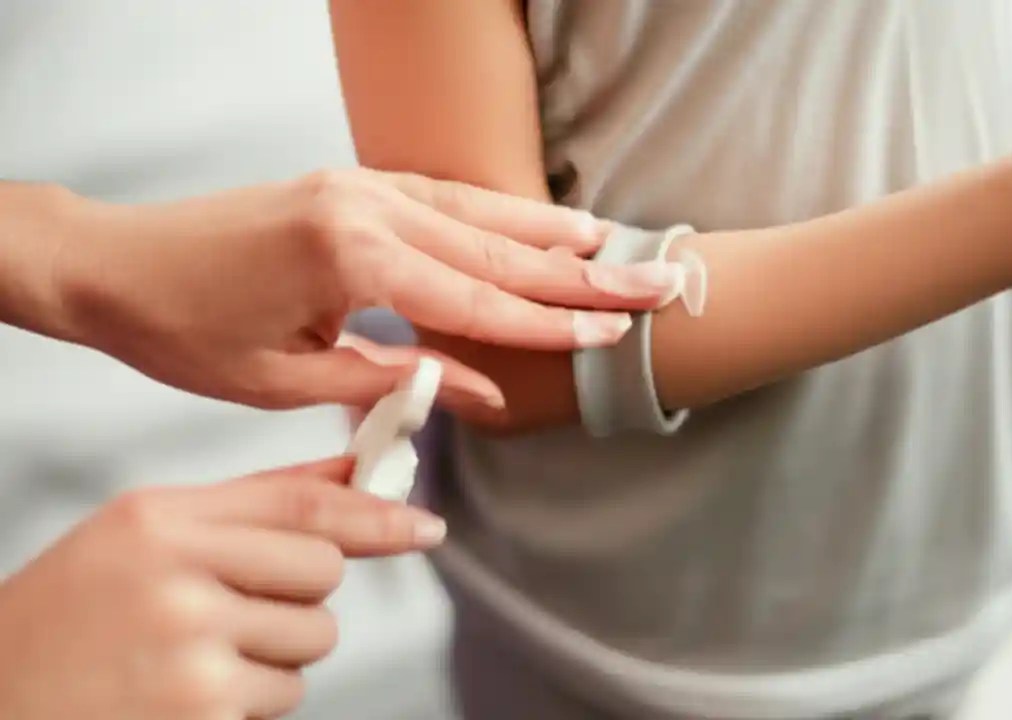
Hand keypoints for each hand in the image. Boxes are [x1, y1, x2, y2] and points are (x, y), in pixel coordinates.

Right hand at [0, 456, 442, 719]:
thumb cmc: (65, 621)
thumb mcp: (140, 537)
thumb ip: (249, 506)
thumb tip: (351, 477)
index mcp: (158, 522)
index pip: (303, 507)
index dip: (376, 515)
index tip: (423, 526)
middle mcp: (177, 580)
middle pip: (322, 576)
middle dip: (298, 597)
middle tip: (229, 611)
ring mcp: (192, 654)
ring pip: (311, 643)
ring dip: (272, 655)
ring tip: (191, 657)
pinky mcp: (204, 717)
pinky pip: (281, 698)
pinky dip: (247, 702)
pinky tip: (181, 695)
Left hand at [52, 169, 682, 409]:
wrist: (117, 263)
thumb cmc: (187, 331)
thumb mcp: (288, 379)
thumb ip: (393, 380)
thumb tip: (483, 392)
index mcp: (349, 262)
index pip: (476, 302)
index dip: (550, 326)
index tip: (612, 334)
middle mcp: (364, 210)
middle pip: (497, 251)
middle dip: (581, 276)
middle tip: (654, 287)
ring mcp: (358, 186)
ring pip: (479, 214)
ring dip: (551, 233)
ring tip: (615, 248)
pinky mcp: (350, 182)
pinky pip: (443, 194)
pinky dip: (498, 210)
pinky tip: (538, 220)